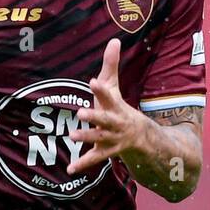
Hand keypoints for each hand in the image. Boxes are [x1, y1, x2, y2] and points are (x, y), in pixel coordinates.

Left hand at [66, 38, 142, 175]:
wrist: (139, 136)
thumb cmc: (119, 107)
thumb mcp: (115, 87)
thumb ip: (111, 65)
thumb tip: (114, 40)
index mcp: (114, 106)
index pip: (108, 95)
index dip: (101, 89)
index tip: (93, 81)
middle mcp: (113, 122)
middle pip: (103, 119)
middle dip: (93, 117)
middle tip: (80, 112)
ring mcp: (110, 138)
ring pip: (97, 138)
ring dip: (86, 137)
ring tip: (71, 135)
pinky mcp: (105, 151)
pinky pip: (93, 159)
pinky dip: (82, 164)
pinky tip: (70, 169)